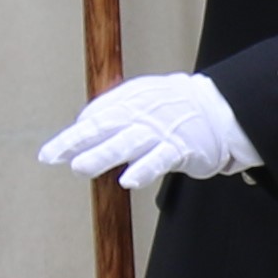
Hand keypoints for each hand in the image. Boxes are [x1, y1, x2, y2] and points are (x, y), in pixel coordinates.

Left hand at [38, 71, 258, 189]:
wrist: (224, 108)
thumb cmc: (180, 107)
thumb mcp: (145, 97)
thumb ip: (116, 108)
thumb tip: (83, 123)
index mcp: (132, 99)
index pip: (96, 115)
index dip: (73, 134)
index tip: (53, 152)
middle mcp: (142, 113)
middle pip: (104, 126)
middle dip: (75, 141)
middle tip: (54, 155)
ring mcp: (160, 131)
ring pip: (125, 143)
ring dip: (102, 155)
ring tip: (81, 167)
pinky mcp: (180, 149)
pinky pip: (159, 161)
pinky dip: (143, 170)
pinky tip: (128, 180)